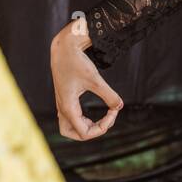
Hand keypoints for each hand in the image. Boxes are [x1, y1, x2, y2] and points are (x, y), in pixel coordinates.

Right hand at [50, 21, 123, 139]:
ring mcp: (62, 103)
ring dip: (85, 127)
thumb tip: (119, 107)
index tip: (114, 111)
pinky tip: (90, 114)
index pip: (85, 132)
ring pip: (69, 127)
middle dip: (91, 132)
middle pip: (73, 133)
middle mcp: (63, 108)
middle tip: (106, 120)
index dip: (103, 126)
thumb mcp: (95, 79)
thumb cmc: (76, 62)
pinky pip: (70, 118)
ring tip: (100, 118)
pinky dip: (81, 120)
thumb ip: (108, 94)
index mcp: (68, 108)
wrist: (63, 48)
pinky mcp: (64, 98)